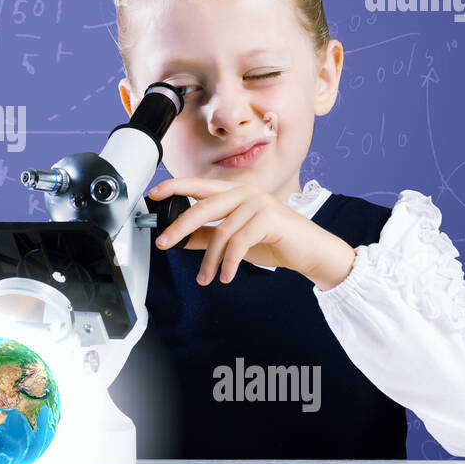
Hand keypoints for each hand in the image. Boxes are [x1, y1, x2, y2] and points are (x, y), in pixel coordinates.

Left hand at [148, 178, 354, 288]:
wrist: (310, 251)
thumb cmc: (274, 241)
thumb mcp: (234, 239)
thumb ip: (207, 236)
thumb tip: (179, 238)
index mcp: (235, 192)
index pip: (198, 186)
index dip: (174, 187)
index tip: (154, 194)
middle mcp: (245, 193)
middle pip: (203, 207)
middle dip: (179, 226)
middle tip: (163, 243)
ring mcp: (258, 204)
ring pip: (221, 232)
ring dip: (209, 260)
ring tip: (206, 278)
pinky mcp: (269, 219)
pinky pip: (238, 243)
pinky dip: (228, 263)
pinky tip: (225, 276)